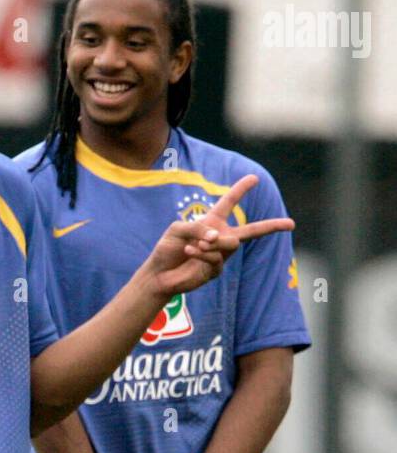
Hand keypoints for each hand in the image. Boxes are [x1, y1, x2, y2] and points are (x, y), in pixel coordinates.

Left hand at [144, 174, 292, 298]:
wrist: (160, 274)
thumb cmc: (167, 249)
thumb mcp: (178, 229)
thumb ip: (198, 228)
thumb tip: (218, 237)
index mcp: (212, 221)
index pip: (229, 202)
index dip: (241, 189)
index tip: (255, 178)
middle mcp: (220, 236)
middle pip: (252, 230)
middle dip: (273, 226)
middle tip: (291, 224)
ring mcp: (221, 254)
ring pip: (231, 243)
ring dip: (212, 243)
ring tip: (194, 245)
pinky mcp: (216, 270)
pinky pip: (217, 257)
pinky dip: (203, 253)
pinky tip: (190, 251)